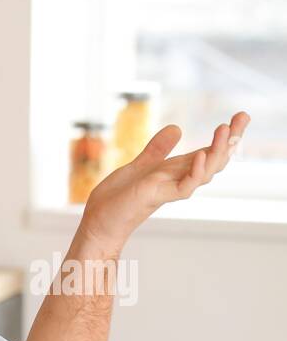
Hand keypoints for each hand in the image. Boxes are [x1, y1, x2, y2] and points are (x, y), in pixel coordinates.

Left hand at [79, 111, 250, 252]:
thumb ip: (157, 150)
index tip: (240, 116)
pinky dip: (194, 172)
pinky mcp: (157, 197)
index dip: (224, 136)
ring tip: (224, 129)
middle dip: (230, 139)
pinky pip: (183, 187)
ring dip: (217, 150)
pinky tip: (200, 156)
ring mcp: (169, 189)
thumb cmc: (115, 201)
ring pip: (204, 172)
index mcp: (174, 171)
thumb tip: (177, 128)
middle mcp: (177, 180)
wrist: (96, 225)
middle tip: (244, 116)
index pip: (207, 152)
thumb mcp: (138, 167)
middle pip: (213, 159)